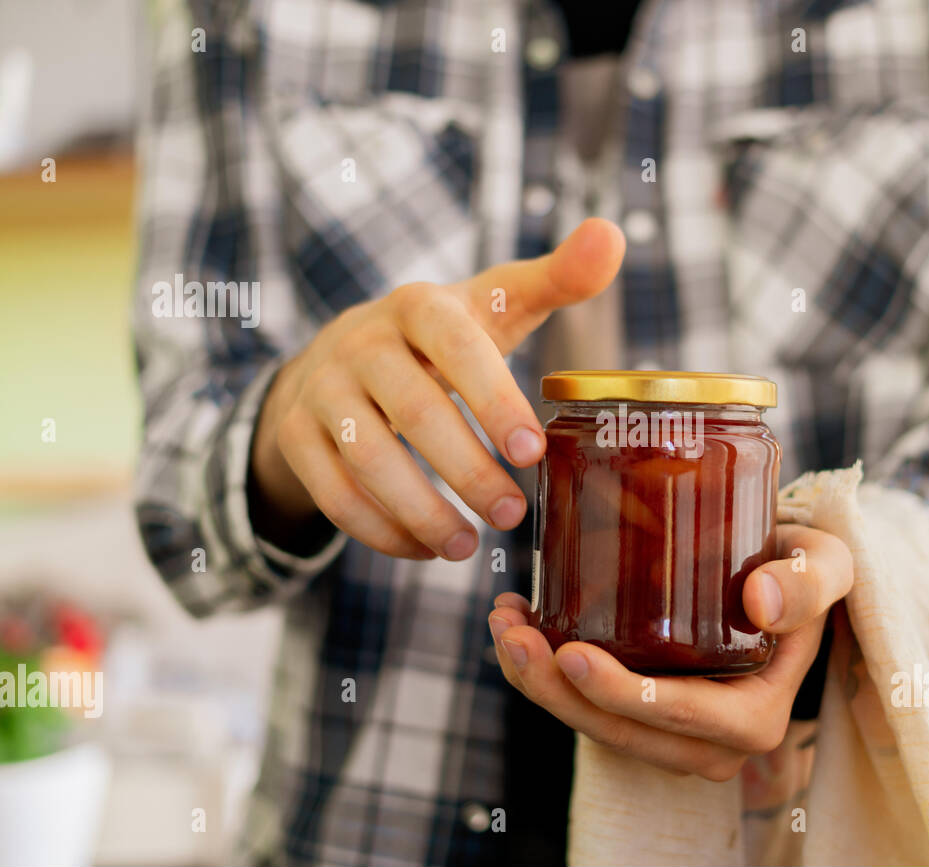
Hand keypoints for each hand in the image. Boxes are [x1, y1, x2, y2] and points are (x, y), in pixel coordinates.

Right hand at [250, 218, 625, 559]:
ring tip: (470, 547)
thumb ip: (557, 278)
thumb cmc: (443, 338)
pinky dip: (382, 531)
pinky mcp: (296, 436)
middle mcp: (362, 341)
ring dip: (423, 513)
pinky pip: (335, 494)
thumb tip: (613, 233)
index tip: (533, 452)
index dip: (494, 400)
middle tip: (513, 515)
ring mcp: (321, 390)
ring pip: (369, 460)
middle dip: (468, 472)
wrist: (340, 357)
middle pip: (414, 413)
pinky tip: (426, 550)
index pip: (457, 347)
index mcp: (420, 306)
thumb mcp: (495, 305)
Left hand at [488, 525, 852, 779]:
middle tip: (512, 633)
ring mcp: (670, 734)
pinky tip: (519, 624)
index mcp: (754, 718)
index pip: (679, 717)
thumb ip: (807, 581)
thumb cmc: (802, 571)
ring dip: (537, 683)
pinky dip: (545, 673)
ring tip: (503, 623)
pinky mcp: (642, 714)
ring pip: (592, 726)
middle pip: (619, 731)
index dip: (622, 695)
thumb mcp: (825, 565)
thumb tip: (761, 603)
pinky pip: (586, 707)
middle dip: (554, 690)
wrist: (786, 581)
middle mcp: (709, 743)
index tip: (571, 654)